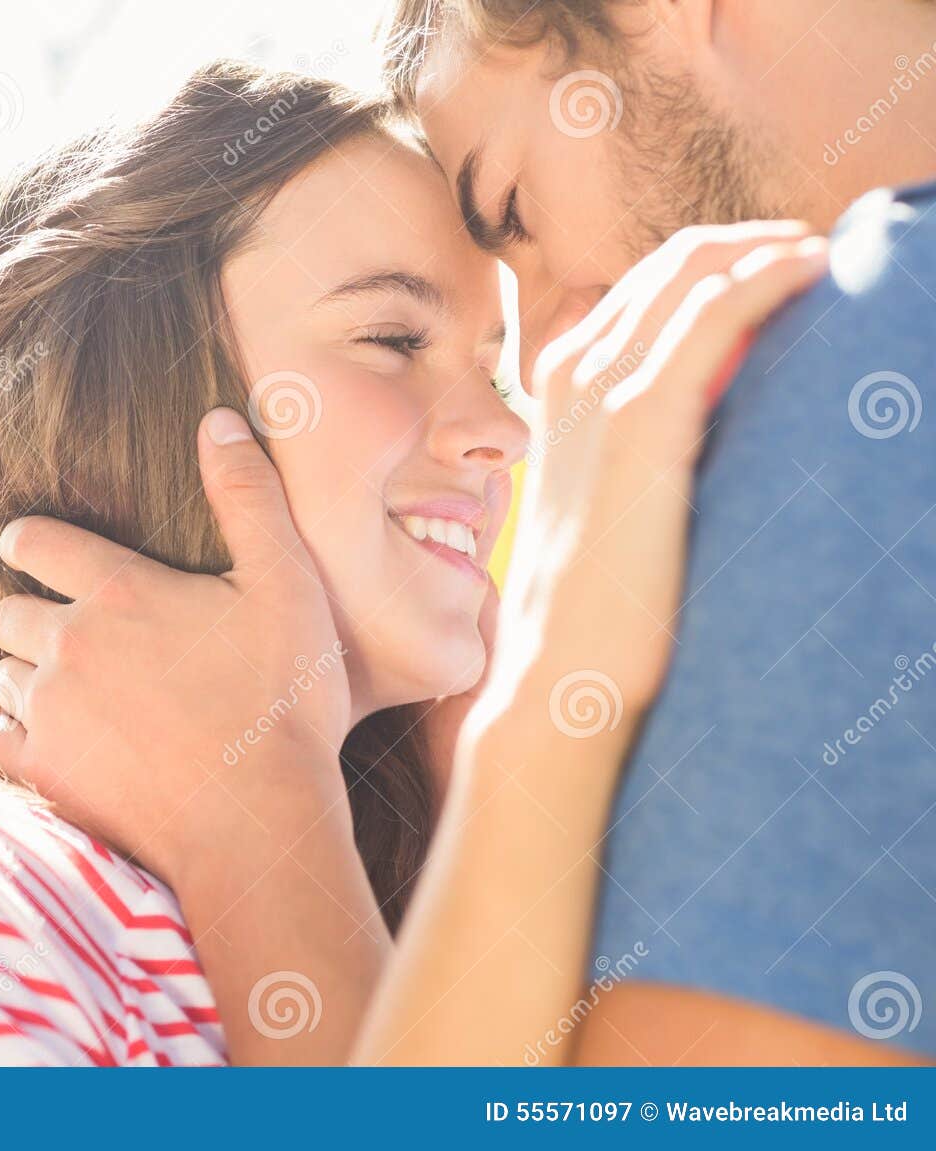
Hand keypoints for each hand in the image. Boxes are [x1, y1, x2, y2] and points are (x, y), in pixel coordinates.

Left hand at [0, 407, 349, 887]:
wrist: (259, 822)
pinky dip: (0, 733)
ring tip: (59, 687)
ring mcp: (50, 712)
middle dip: (28, 612)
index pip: (40, 542)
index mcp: (119, 590)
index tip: (29, 545)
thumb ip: (247, 497)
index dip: (30, 539)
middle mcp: (69, 643)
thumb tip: (219, 420)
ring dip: (22, 674)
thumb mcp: (286, 584)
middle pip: (10, 611)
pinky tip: (27, 737)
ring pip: (1, 674)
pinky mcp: (44, 772)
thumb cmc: (284, 702)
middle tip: (61, 628)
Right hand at [480, 221, 829, 736]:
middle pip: (673, 265)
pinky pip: (712, 318)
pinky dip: (766, 281)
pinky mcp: (639, 422)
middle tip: (820, 255)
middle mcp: (570, 371)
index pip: (650, 286)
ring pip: (693, 275)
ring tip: (829, 257)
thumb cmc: (599, 598)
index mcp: (559, 382)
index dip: (723, 262)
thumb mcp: (609, 496)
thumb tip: (709, 420)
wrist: (562, 667)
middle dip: (752, 244)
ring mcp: (599, 392)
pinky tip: (812, 273)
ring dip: (768, 251)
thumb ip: (642, 441)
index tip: (790, 268)